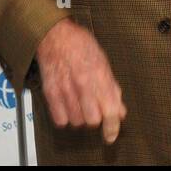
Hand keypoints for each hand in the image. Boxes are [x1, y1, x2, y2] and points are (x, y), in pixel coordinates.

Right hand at [35, 18, 126, 142]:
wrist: (54, 34)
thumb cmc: (81, 45)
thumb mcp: (103, 62)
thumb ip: (112, 88)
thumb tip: (120, 110)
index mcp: (100, 76)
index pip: (110, 112)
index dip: (112, 128)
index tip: (110, 135)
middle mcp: (83, 84)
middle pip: (92, 120)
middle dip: (95, 117)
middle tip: (92, 107)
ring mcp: (65, 89)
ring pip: (76, 121)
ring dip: (79, 116)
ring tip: (78, 103)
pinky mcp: (50, 92)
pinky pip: (59, 119)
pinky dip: (64, 116)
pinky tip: (66, 105)